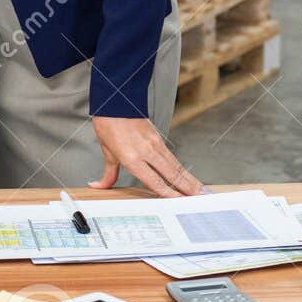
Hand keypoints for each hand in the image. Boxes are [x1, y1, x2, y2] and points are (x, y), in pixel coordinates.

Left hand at [89, 116, 203, 196]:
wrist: (116, 99)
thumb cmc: (109, 123)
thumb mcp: (106, 150)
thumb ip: (109, 172)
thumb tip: (100, 185)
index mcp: (131, 157)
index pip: (154, 180)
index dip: (169, 193)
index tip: (180, 201)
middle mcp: (146, 151)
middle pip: (172, 174)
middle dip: (188, 188)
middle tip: (201, 199)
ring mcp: (155, 144)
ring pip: (176, 166)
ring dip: (190, 180)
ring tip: (201, 191)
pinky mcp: (159, 138)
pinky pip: (173, 158)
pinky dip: (183, 169)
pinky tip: (189, 177)